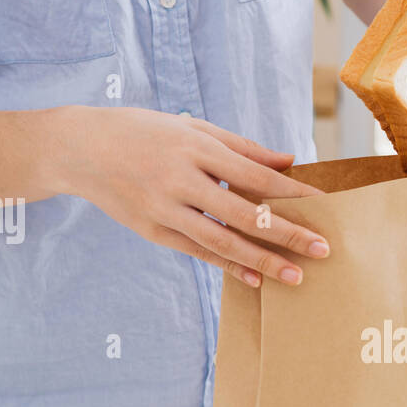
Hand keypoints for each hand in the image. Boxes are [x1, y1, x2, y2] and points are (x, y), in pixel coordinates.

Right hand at [56, 106, 326, 286]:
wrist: (80, 148)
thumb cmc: (144, 132)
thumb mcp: (191, 128)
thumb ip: (241, 147)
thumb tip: (288, 161)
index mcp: (196, 148)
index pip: (256, 175)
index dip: (292, 192)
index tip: (325, 206)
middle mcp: (181, 179)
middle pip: (245, 213)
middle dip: (287, 234)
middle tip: (322, 249)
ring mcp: (165, 208)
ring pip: (222, 241)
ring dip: (262, 261)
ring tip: (295, 277)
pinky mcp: (153, 231)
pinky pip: (198, 253)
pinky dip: (229, 266)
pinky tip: (254, 279)